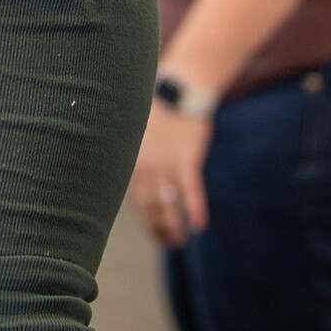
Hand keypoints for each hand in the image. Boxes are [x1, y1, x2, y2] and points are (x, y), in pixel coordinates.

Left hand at [129, 103, 211, 246]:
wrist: (178, 89)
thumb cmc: (159, 110)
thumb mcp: (139, 134)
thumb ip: (139, 158)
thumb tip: (143, 177)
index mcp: (130, 163)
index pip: (136, 202)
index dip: (147, 222)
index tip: (155, 234)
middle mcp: (145, 169)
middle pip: (150, 209)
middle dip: (159, 230)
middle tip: (169, 241)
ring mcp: (165, 166)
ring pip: (167, 206)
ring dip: (174, 226)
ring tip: (180, 240)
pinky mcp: (186, 161)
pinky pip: (190, 193)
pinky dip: (194, 211)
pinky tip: (199, 225)